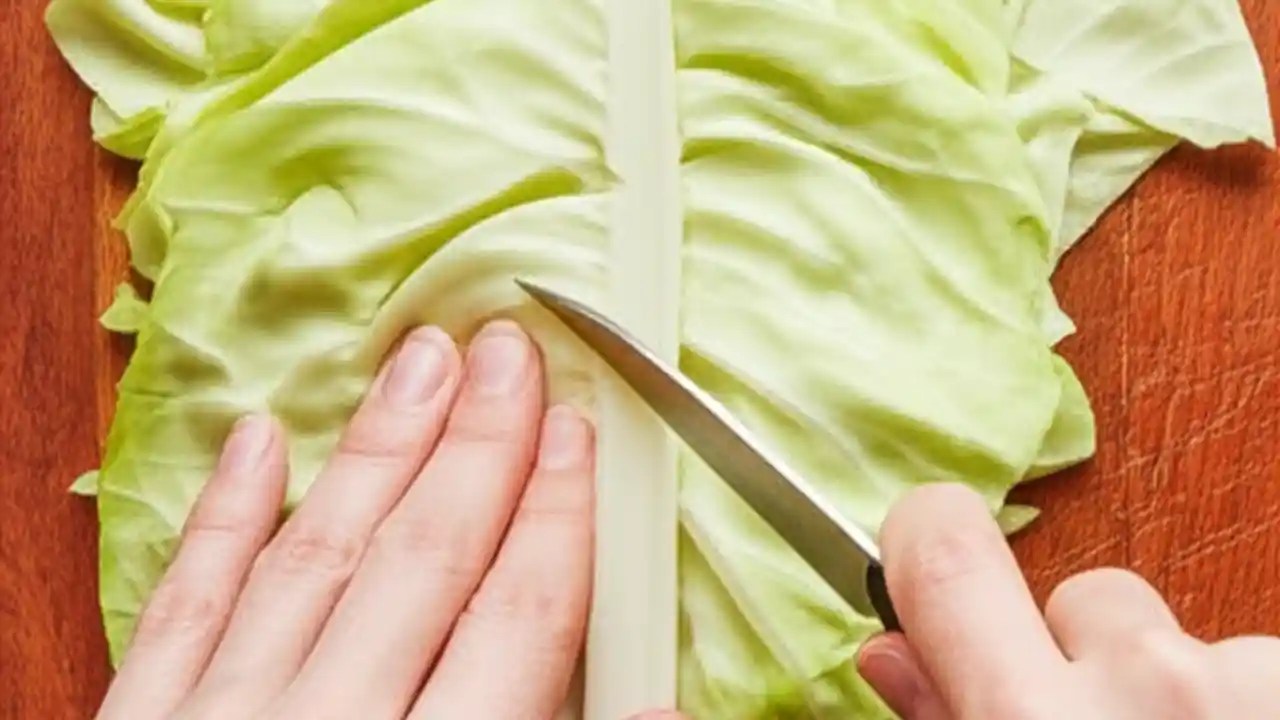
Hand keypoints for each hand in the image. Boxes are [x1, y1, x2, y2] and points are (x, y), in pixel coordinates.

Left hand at [96, 320, 671, 719]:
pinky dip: (225, 520)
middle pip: (421, 562)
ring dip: (374, 450)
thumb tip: (664, 712)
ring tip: (417, 360)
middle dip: (477, 448)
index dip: (555, 515)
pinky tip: (262, 440)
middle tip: (508, 349)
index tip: (580, 431)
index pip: (516, 620)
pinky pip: (184, 608)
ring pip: (314, 557)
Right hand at [858, 484, 1279, 718]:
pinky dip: (1244, 711)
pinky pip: (1259, 673)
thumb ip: (942, 718)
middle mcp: (1147, 681)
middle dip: (1084, 651)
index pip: (946, 548)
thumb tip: (890, 653)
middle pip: (1090, 596)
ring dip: (1173, 694)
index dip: (925, 531)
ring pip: (1182, 642)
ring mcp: (1247, 682)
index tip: (919, 544)